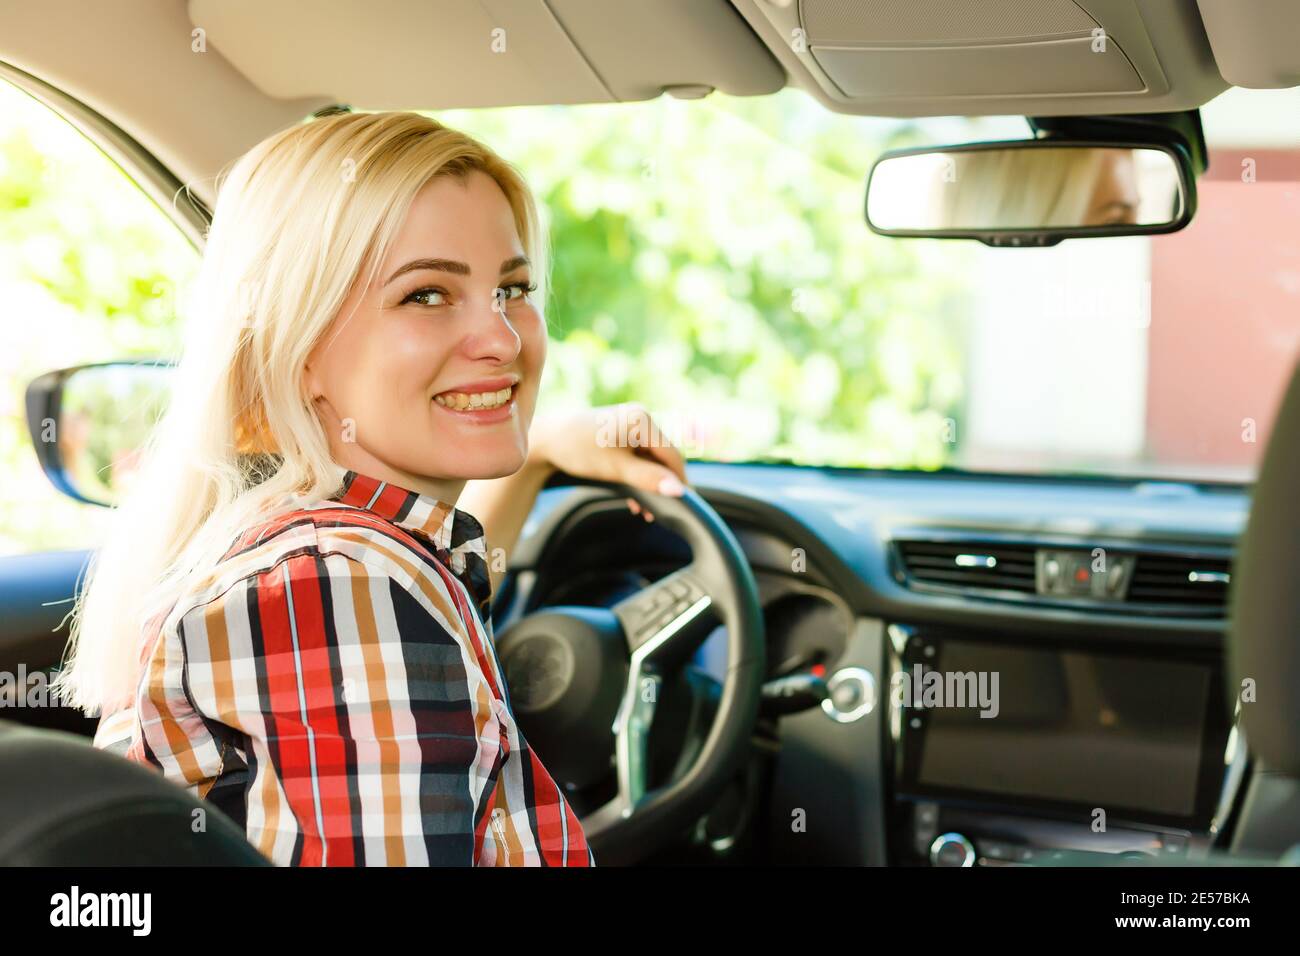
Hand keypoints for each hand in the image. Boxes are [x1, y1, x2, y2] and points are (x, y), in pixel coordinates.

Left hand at [528, 404, 687, 521]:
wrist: (546, 441)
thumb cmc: (578, 450)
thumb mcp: (616, 468)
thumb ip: (648, 479)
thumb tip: (679, 491)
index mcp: (642, 420)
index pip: (672, 455)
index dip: (680, 481)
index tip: (684, 505)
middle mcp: (640, 418)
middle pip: (663, 458)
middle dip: (661, 486)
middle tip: (660, 514)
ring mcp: (630, 425)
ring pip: (650, 461)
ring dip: (649, 485)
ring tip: (644, 512)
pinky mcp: (620, 434)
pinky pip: (638, 458)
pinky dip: (637, 477)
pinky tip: (634, 499)